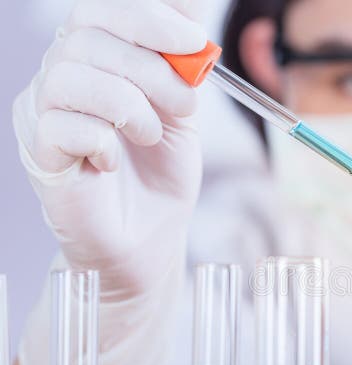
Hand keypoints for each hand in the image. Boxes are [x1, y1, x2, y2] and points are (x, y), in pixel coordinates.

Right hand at [12, 0, 207, 364]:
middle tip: (186, 104)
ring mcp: (43, 115)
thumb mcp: (181, 113)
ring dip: (130, 105)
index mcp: (94, 62)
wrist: (150, 238)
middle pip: (86, 37)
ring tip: (152, 136)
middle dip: (151, 68)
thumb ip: (181, 71)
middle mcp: (60, 79)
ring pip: (71, 76)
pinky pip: (63, 126)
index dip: (148, 18)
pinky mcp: (40, 155)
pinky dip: (104, 140)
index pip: (100, 12)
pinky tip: (115, 161)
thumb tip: (193, 26)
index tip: (194, 39)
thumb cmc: (160, 174)